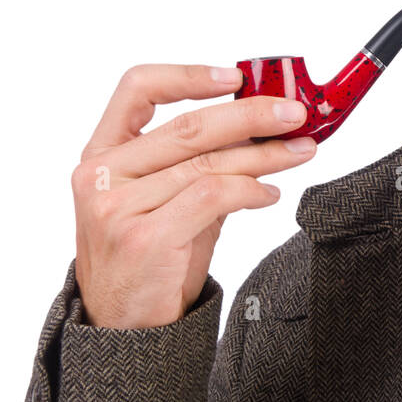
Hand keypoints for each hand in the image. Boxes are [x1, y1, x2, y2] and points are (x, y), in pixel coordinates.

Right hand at [71, 64, 315, 328]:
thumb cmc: (149, 259)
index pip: (137, 88)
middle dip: (252, 115)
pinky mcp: (144, 236)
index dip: (189, 75)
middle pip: (189, 126)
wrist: (124, 327)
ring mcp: (117, 207)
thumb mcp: (166, 199)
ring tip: (299, 152)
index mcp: (101, 154)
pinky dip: (250, 189)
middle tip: (295, 115)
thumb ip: (199, 162)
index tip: (235, 76)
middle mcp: (101, 175)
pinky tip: (270, 193)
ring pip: (209, 163)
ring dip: (266, 155)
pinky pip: (213, 196)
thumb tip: (261, 127)